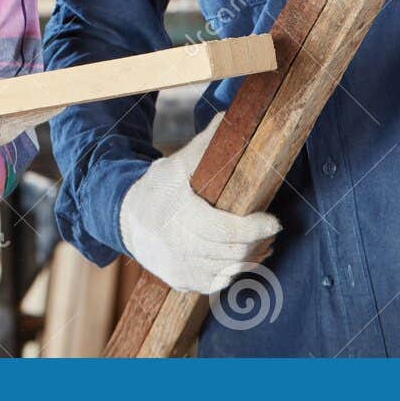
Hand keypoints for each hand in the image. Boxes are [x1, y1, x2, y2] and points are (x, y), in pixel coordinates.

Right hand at [119, 114, 279, 293]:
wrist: (125, 219)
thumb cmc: (156, 188)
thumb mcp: (176, 163)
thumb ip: (205, 144)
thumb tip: (230, 117)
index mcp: (181, 217)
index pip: (226, 230)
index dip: (255, 228)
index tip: (274, 221)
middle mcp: (180, 247)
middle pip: (232, 252)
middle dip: (257, 241)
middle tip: (271, 229)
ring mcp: (180, 268)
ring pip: (227, 271)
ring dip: (250, 258)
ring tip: (264, 243)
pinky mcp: (181, 281)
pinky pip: (216, 283)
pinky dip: (234, 273)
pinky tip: (245, 259)